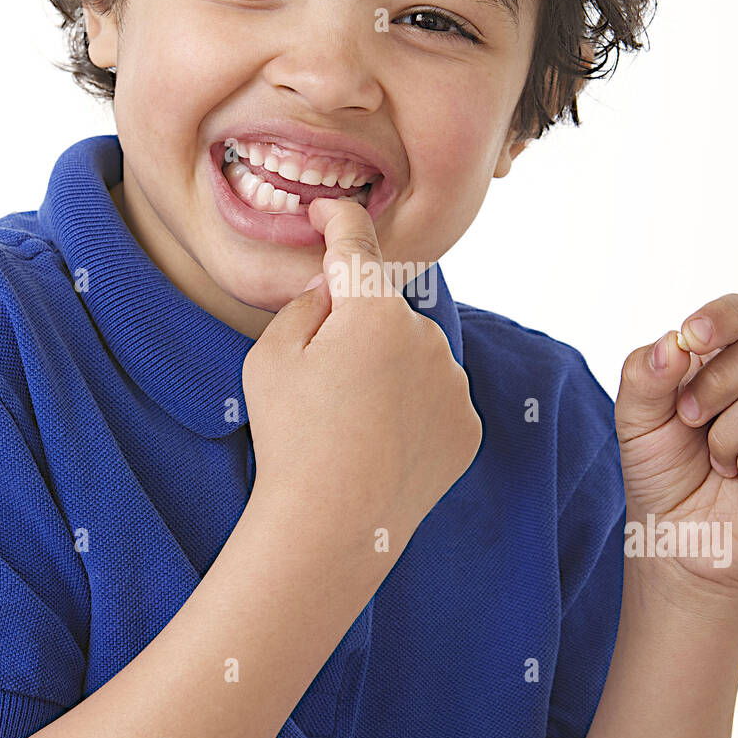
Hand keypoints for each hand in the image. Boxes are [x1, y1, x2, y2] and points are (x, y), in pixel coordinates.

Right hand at [242, 197, 482, 568]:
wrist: (332, 527)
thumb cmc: (289, 438)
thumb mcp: (270, 356)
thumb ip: (306, 303)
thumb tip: (337, 287)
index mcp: (374, 311)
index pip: (356, 245)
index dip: (338, 220)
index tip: (328, 209)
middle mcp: (426, 337)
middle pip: (384, 312)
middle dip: (356, 327)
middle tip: (319, 384)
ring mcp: (454, 384)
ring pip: (413, 357)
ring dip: (387, 371)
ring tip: (350, 427)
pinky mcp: (467, 425)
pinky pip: (434, 398)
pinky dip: (410, 410)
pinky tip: (380, 445)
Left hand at [615, 293, 737, 598]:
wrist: (678, 540)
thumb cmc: (665, 473)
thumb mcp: (636, 420)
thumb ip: (644, 375)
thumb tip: (672, 343)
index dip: (723, 317)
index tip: (690, 337)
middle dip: (717, 384)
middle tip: (689, 419)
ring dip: (728, 438)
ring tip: (718, 462)